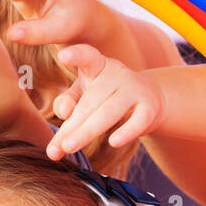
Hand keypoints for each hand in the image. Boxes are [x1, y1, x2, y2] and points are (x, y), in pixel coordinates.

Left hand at [45, 45, 163, 159]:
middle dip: (71, 126)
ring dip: (87, 131)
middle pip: (89, 102)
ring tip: (68, 147)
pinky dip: (126, 132)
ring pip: (108, 112)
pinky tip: (113, 142)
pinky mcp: (150, 109)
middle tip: (54, 149)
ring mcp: (135, 90)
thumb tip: (62, 113)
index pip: (87, 57)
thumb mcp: (84, 94)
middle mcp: (116, 74)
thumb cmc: (107, 96)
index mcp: (97, 65)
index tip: (62, 56)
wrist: (150, 100)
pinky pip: (138, 122)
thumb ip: (67, 101)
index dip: (76, 56)